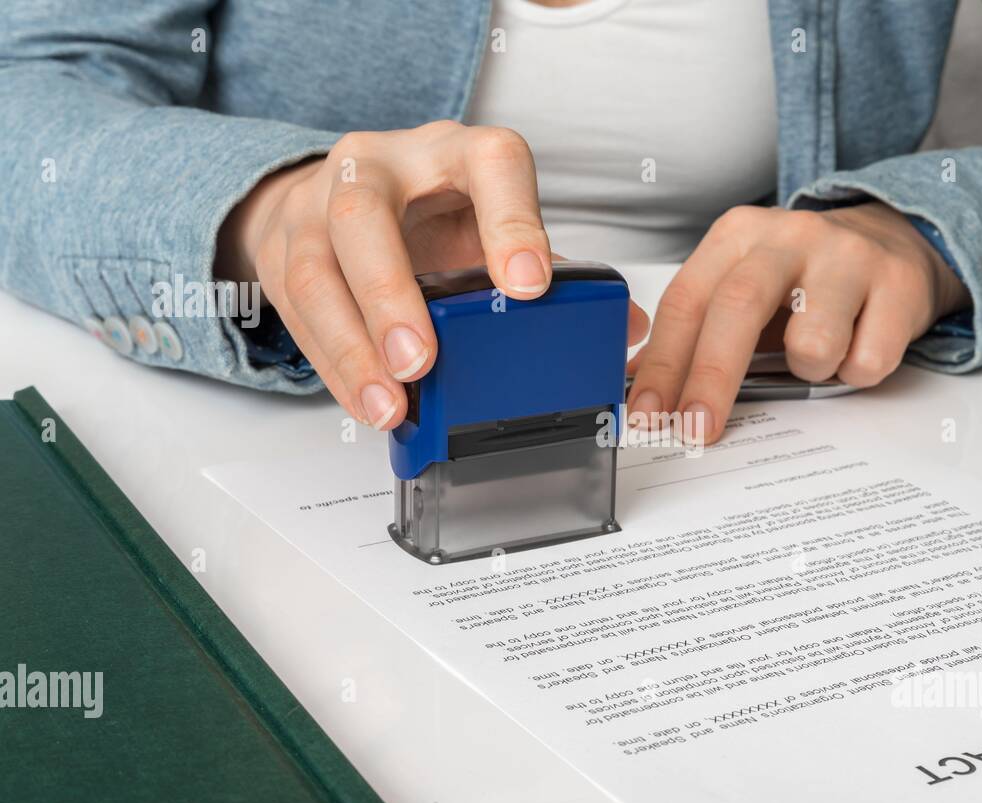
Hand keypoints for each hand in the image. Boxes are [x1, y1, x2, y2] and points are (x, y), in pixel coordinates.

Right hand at [216, 121, 649, 427]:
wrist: (341, 195)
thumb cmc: (434, 212)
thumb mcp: (495, 226)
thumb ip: (553, 274)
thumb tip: (627, 330)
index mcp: (457, 153)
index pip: (491, 165)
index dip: (512, 224)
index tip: (530, 286)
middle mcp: (382, 166)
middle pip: (367, 215)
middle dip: (391, 293)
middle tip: (423, 361)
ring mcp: (322, 204)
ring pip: (319, 267)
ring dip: (352, 344)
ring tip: (390, 402)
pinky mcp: (285, 248)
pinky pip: (298, 309)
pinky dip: (333, 364)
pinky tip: (365, 401)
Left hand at [626, 202, 969, 443]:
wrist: (895, 240)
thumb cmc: (806, 280)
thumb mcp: (742, 289)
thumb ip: (693, 334)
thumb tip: (640, 392)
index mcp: (738, 236)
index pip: (686, 302)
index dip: (662, 364)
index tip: (648, 414)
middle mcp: (789, 236)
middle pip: (737, 309)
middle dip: (710, 379)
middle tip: (698, 429)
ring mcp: (847, 256)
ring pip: (811, 344)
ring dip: (809, 371)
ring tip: (817, 356)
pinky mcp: (899, 284)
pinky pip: (866, 362)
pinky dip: (856, 373)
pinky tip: (857, 345)